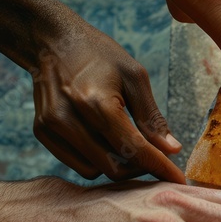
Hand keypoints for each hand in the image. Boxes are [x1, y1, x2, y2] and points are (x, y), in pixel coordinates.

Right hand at [32, 24, 183, 182]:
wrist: (53, 41)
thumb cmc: (99, 55)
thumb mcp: (135, 77)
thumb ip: (152, 117)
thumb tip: (172, 150)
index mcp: (96, 102)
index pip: (133, 149)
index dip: (159, 168)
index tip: (179, 181)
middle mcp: (68, 118)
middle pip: (113, 167)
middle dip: (141, 168)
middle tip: (156, 157)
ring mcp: (51, 127)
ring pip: (95, 171)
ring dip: (119, 166)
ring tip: (131, 146)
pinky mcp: (42, 132)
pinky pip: (78, 164)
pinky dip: (98, 161)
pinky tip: (109, 143)